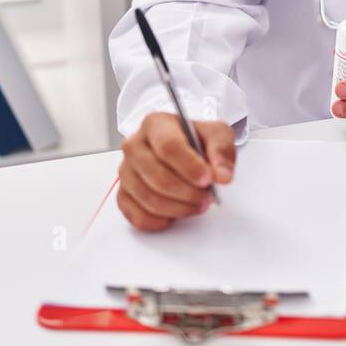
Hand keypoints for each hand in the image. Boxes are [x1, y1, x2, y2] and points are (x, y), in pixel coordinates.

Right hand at [117, 113, 235, 230]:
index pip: (168, 146)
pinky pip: (138, 216)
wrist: (183, 149)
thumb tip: (222, 176)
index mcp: (155, 124)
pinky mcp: (123, 194)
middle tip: (208, 196)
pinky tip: (177, 213)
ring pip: (150, 199)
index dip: (189, 167)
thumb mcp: (217, 134)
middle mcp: (134, 146)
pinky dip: (161, 221)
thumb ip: (222, 151)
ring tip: (198, 204)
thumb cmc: (196, 140)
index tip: (207, 179)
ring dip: (180, 208)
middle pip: (158, 177)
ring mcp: (126, 171)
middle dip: (188, 193)